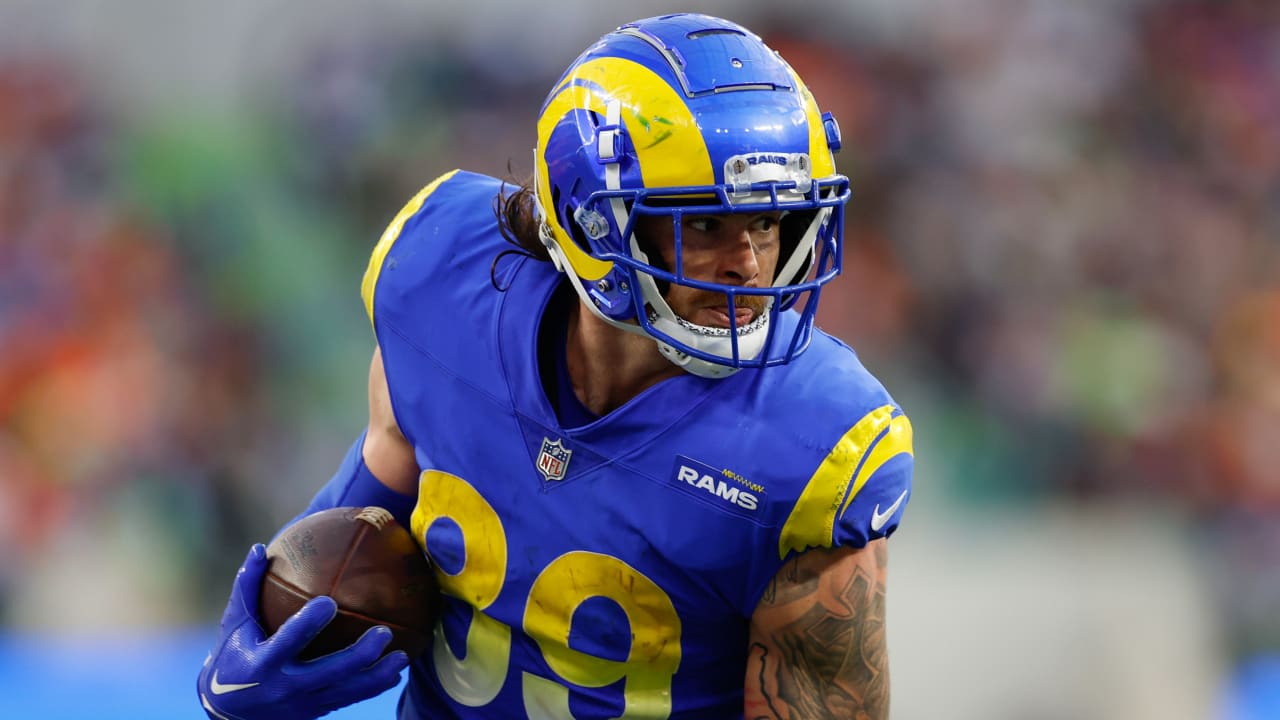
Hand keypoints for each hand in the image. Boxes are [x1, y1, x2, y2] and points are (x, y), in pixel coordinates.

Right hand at [197, 544, 409, 719]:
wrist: (228, 712)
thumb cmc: (232, 656)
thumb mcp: (234, 624)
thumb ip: (247, 586)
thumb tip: (261, 547)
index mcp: (263, 662)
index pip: (288, 641)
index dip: (307, 624)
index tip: (329, 602)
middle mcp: (284, 687)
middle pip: (329, 672)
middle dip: (359, 656)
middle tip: (385, 634)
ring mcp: (301, 704)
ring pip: (346, 692)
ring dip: (376, 676)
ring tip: (403, 658)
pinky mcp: (313, 712)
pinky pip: (348, 700)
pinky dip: (372, 688)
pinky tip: (395, 673)